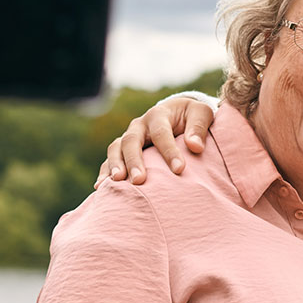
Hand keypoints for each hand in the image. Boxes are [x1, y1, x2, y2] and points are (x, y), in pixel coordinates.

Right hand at [97, 97, 217, 186]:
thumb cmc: (192, 117)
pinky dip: (104, 173)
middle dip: (134, 160)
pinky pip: (108, 161)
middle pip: (131, 141)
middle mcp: (139, 126)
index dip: (169, 151)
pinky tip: (101, 188)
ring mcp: (128, 138)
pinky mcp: (122, 151)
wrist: (178, 115)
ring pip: (116, 149)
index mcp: (158, 115)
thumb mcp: (201, 114)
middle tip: (140, 180)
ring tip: (117, 182)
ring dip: (115, 165)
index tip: (179, 169)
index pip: (161, 132)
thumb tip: (195, 147)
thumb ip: (199, 128)